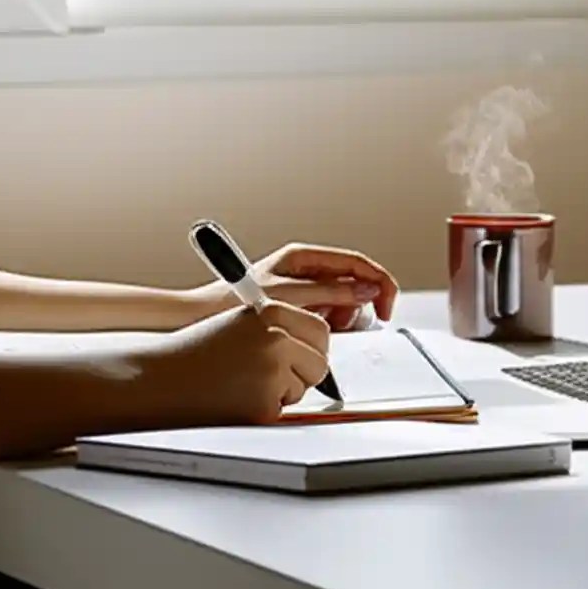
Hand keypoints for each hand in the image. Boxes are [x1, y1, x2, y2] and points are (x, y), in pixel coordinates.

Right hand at [146, 301, 330, 424]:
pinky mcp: (265, 403)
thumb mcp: (238, 323)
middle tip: (273, 376)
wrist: (157, 380)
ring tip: (243, 384)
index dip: (311, 347)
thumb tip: (314, 345)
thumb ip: (277, 328)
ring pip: (304, 388)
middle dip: (304, 372)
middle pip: (320, 361)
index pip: (319, 330)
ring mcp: (272, 371)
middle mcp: (275, 336)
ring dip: (282, 391)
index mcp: (269, 310)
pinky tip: (236, 399)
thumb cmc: (191, 355)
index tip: (302, 355)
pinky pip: (283, 410)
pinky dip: (265, 410)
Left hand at [194, 243, 399, 330]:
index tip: (385, 308)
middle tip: (341, 324)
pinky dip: (329, 325)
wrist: (201, 316)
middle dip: (357, 306)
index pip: (358, 264)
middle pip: (355, 283)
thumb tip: (366, 290)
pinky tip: (311, 331)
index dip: (380, 284)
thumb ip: (329, 292)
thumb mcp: (288, 297)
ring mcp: (304, 287)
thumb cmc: (234, 302)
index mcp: (305, 257)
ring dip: (342, 318)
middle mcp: (307, 269)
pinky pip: (328, 315)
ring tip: (320, 327)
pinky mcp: (299, 306)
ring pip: (344, 302)